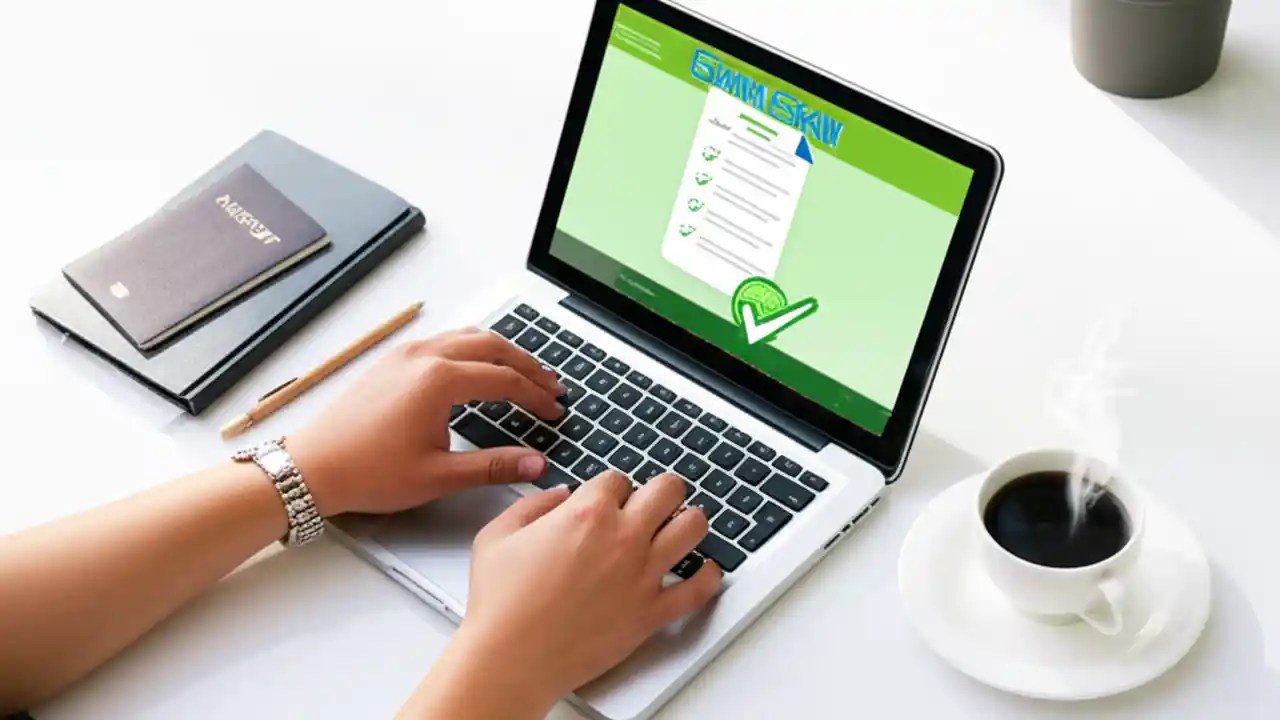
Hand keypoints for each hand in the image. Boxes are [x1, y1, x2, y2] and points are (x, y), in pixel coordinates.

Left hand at [287, 328, 564, 516]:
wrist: (312, 467)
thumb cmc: (367, 472)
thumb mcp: (438, 476)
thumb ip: (493, 466)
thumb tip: (535, 463)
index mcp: (439, 380)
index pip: (505, 380)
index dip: (536, 396)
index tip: (555, 411)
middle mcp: (424, 356)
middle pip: (493, 347)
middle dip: (528, 365)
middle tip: (551, 385)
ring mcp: (406, 353)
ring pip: (469, 337)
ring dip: (502, 351)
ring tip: (524, 372)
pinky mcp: (392, 359)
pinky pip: (445, 340)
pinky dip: (474, 348)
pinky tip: (480, 367)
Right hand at [407, 472, 722, 716]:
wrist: (512, 658)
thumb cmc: (501, 604)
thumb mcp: (498, 534)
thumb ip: (533, 504)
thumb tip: (559, 495)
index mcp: (586, 513)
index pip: (618, 478)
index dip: (613, 487)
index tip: (610, 498)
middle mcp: (622, 537)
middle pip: (668, 489)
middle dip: (661, 490)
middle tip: (657, 500)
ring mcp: (643, 574)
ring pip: (693, 527)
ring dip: (689, 521)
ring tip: (682, 525)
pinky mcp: (653, 612)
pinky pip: (699, 589)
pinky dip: (708, 576)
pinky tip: (706, 570)